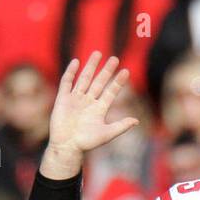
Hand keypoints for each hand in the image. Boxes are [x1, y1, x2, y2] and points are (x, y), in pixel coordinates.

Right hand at [44, 54, 138, 176]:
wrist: (66, 147)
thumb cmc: (87, 143)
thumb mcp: (106, 134)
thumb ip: (121, 126)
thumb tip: (136, 121)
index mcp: (99, 109)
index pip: (111, 92)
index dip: (118, 82)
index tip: (126, 71)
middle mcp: (89, 102)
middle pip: (99, 82)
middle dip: (106, 71)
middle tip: (115, 58)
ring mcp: (76, 99)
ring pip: (84, 79)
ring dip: (91, 66)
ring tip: (98, 53)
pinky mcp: (63, 99)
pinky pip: (67, 82)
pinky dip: (71, 72)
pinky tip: (76, 62)